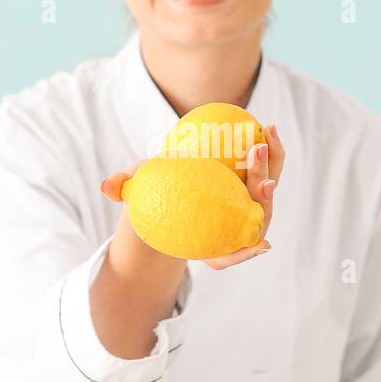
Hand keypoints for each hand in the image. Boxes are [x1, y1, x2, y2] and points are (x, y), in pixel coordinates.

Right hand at [100, 125, 285, 270]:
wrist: (172, 186)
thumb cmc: (153, 194)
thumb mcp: (136, 191)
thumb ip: (122, 188)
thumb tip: (106, 186)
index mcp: (213, 244)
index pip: (234, 254)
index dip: (249, 254)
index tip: (262, 243)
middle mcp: (237, 227)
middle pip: (261, 215)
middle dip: (264, 192)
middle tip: (255, 162)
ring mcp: (248, 204)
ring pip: (269, 189)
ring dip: (273, 163)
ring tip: (267, 133)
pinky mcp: (255, 182)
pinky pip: (268, 168)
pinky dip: (272, 150)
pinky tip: (268, 127)